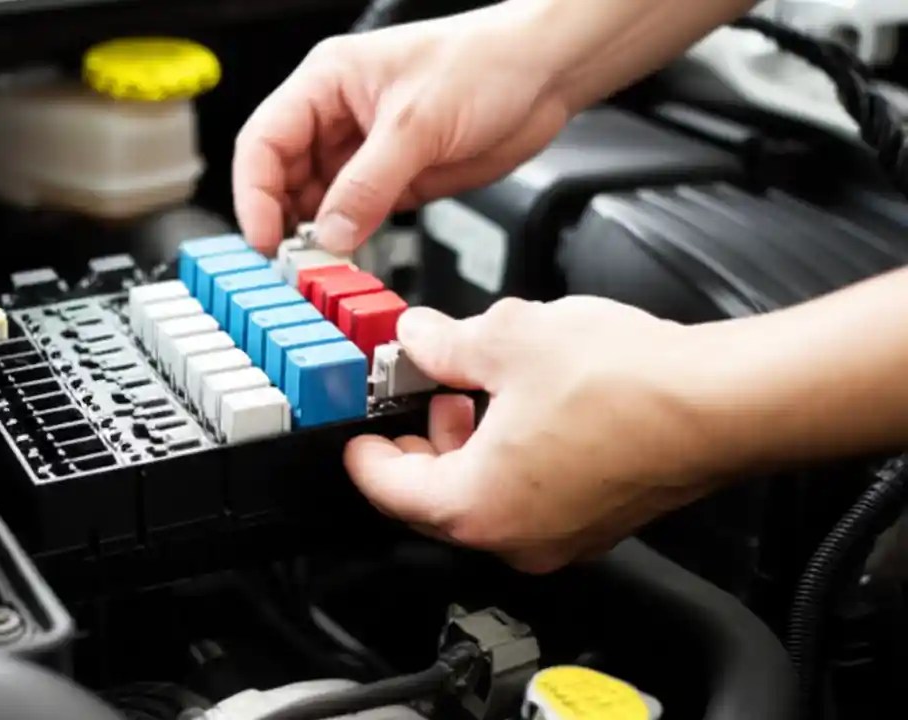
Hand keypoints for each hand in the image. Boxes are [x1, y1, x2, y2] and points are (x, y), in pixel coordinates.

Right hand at [232, 4, 571, 254]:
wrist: (546, 74)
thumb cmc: (487, 62)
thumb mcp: (418, 123)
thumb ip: (368, 184)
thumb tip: (330, 233)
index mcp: (327, 82)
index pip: (264, 141)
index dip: (254, 193)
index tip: (264, 237)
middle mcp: (338, 117)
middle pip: (283, 177)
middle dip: (284, 220)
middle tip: (293, 263)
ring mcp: (365, 151)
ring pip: (317, 202)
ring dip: (317, 235)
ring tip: (322, 265)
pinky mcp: (394, 180)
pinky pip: (355, 216)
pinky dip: (348, 239)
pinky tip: (350, 256)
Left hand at [344, 298, 731, 572]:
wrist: (723, 404)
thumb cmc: (629, 387)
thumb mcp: (508, 341)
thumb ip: (446, 343)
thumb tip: (418, 338)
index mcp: (476, 506)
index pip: (387, 488)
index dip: (362, 452)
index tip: (354, 432)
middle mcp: (514, 536)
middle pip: (431, 501)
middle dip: (415, 445)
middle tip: (409, 400)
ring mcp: (558, 536)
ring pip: (482, 498)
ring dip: (462, 448)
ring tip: (467, 392)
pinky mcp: (594, 521)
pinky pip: (526, 497)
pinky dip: (506, 459)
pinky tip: (519, 408)